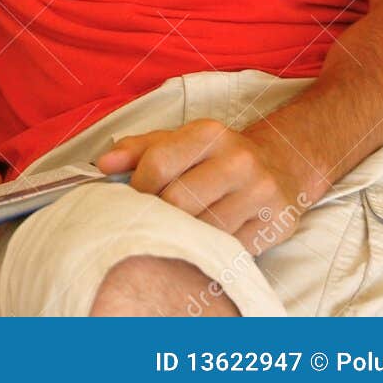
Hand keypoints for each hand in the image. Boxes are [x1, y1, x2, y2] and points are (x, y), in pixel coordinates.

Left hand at [96, 120, 315, 255]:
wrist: (280, 166)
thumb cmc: (213, 158)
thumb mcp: (177, 142)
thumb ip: (137, 150)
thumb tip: (102, 165)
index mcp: (208, 133)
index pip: (157, 163)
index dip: (137, 189)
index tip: (133, 201)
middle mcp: (238, 159)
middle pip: (178, 200)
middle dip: (158, 216)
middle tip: (152, 223)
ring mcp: (261, 192)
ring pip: (205, 229)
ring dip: (185, 236)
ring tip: (177, 234)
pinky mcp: (276, 224)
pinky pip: (231, 248)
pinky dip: (212, 250)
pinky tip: (206, 243)